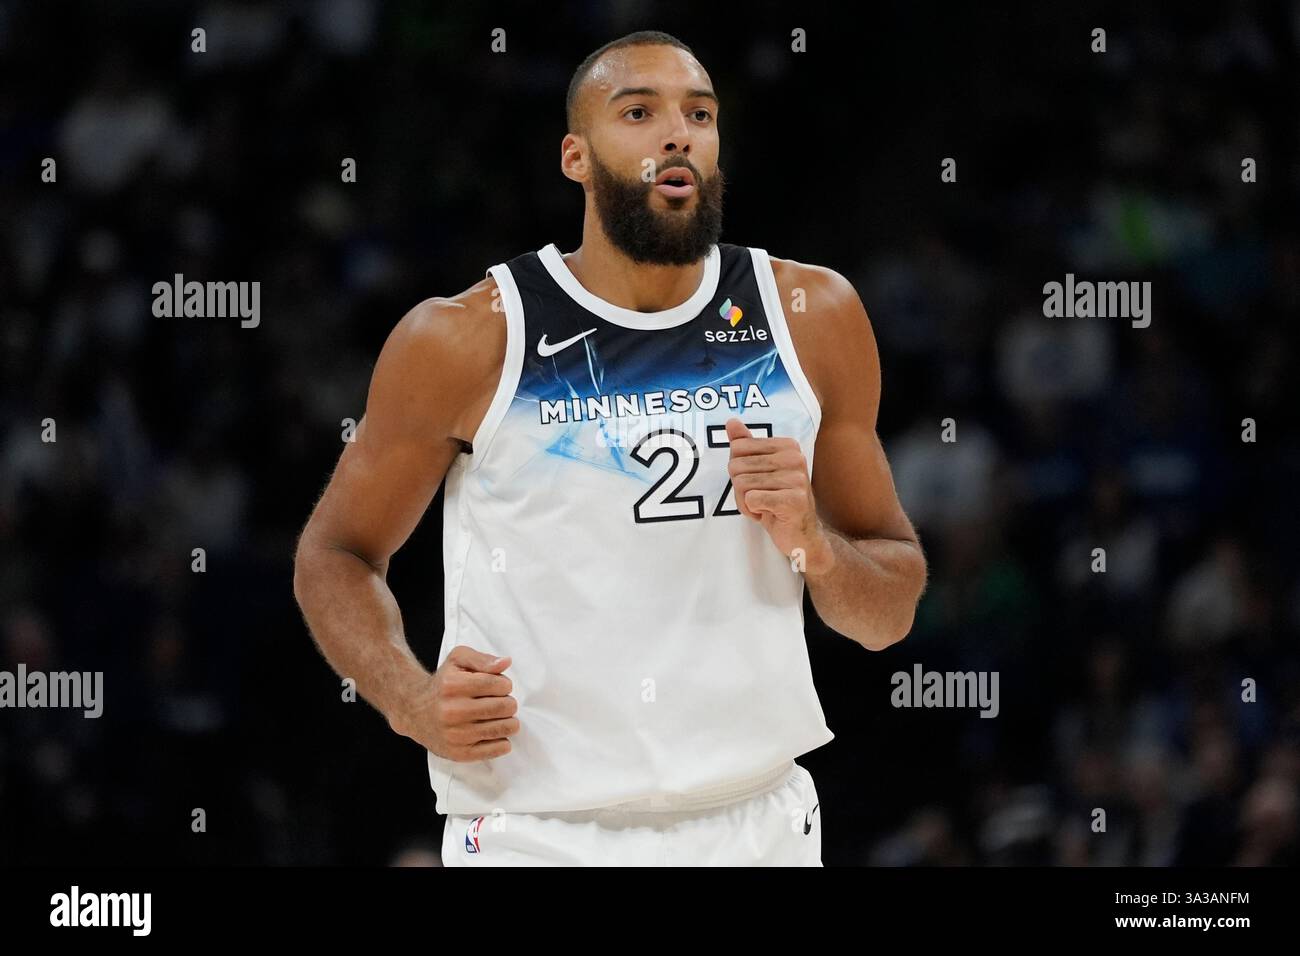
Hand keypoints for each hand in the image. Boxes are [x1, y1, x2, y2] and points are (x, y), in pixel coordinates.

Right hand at [386, 645, 518, 761]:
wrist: (415, 711)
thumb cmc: (443, 684)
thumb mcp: (457, 660)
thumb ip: (482, 659)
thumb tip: (505, 663)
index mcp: (453, 685)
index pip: (499, 684)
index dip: (505, 684)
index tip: (498, 686)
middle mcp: (452, 711)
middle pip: (505, 707)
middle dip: (508, 702)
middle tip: (499, 702)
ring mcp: (455, 735)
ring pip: (505, 728)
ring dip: (508, 721)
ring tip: (497, 717)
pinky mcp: (459, 753)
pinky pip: (498, 749)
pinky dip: (502, 740)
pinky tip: (493, 732)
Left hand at [724, 417, 832, 572]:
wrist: (800, 534)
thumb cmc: (777, 500)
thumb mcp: (759, 470)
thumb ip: (746, 445)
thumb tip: (731, 422)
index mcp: (787, 446)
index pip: (737, 448)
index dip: (739, 470)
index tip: (757, 482)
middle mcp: (795, 458)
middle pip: (736, 466)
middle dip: (740, 488)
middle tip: (759, 498)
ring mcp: (796, 479)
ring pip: (741, 484)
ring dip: (745, 502)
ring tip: (764, 506)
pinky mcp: (793, 500)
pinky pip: (751, 499)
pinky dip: (752, 511)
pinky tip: (768, 514)